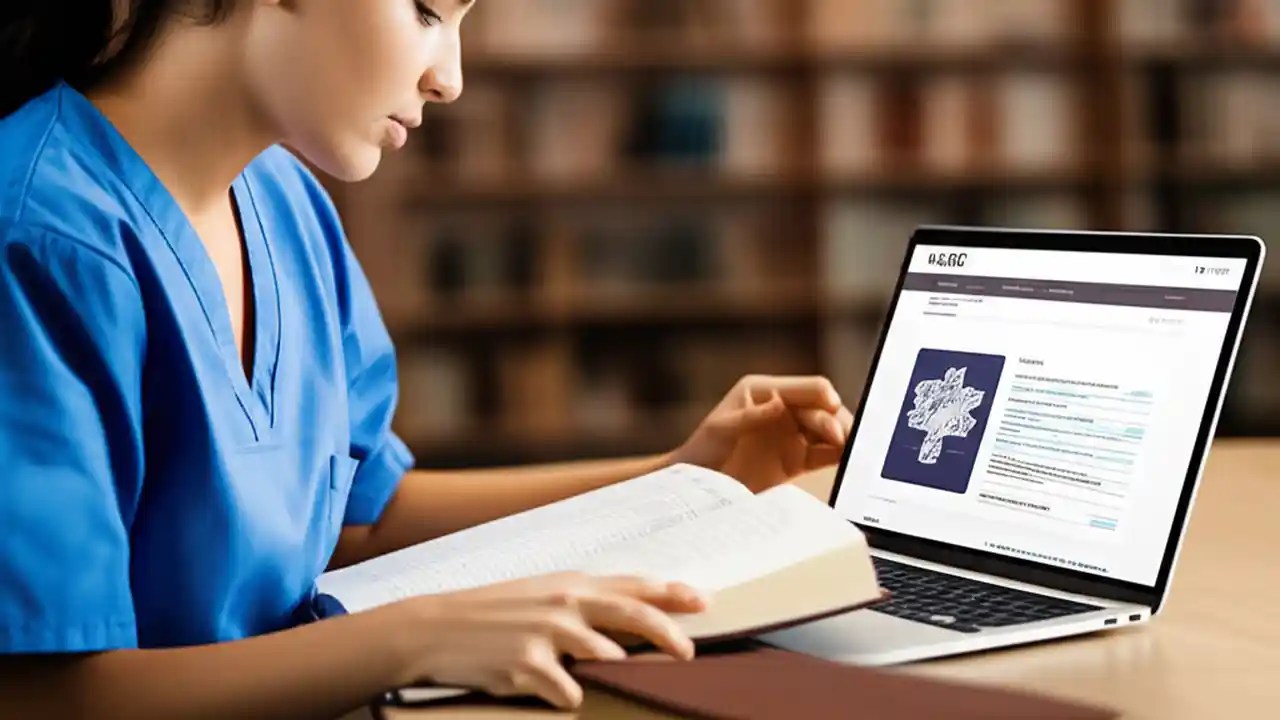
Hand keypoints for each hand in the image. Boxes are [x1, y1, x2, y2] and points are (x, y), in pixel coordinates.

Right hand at [390, 572, 707, 708]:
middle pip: (631, 614)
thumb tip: (627, 622)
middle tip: (689, 651)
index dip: (670, 592)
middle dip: (667, 631)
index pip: (632, 585)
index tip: (702, 599)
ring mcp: (546, 634)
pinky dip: (565, 696)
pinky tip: (551, 692)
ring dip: (612, 665)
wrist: (433, 628)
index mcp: (570, 585)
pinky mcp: (527, 665)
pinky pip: (566, 692)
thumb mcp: (540, 596)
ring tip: (609, 671)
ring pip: (603, 655)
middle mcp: (564, 604)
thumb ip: (583, 605)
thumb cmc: (491, 613)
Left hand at [671, 375, 854, 492]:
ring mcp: (792, 433)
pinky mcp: (796, 458)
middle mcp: (783, 408)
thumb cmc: (702, 451)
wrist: (698, 487)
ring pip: (828, 430)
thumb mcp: (722, 430)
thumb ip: (752, 417)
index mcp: (765, 391)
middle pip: (822, 409)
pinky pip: (825, 453)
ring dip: (842, 438)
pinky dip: (839, 455)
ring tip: (850, 450)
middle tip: (842, 438)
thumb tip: (781, 405)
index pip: (806, 387)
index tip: (833, 409)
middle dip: (835, 421)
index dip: (823, 396)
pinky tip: (848, 460)